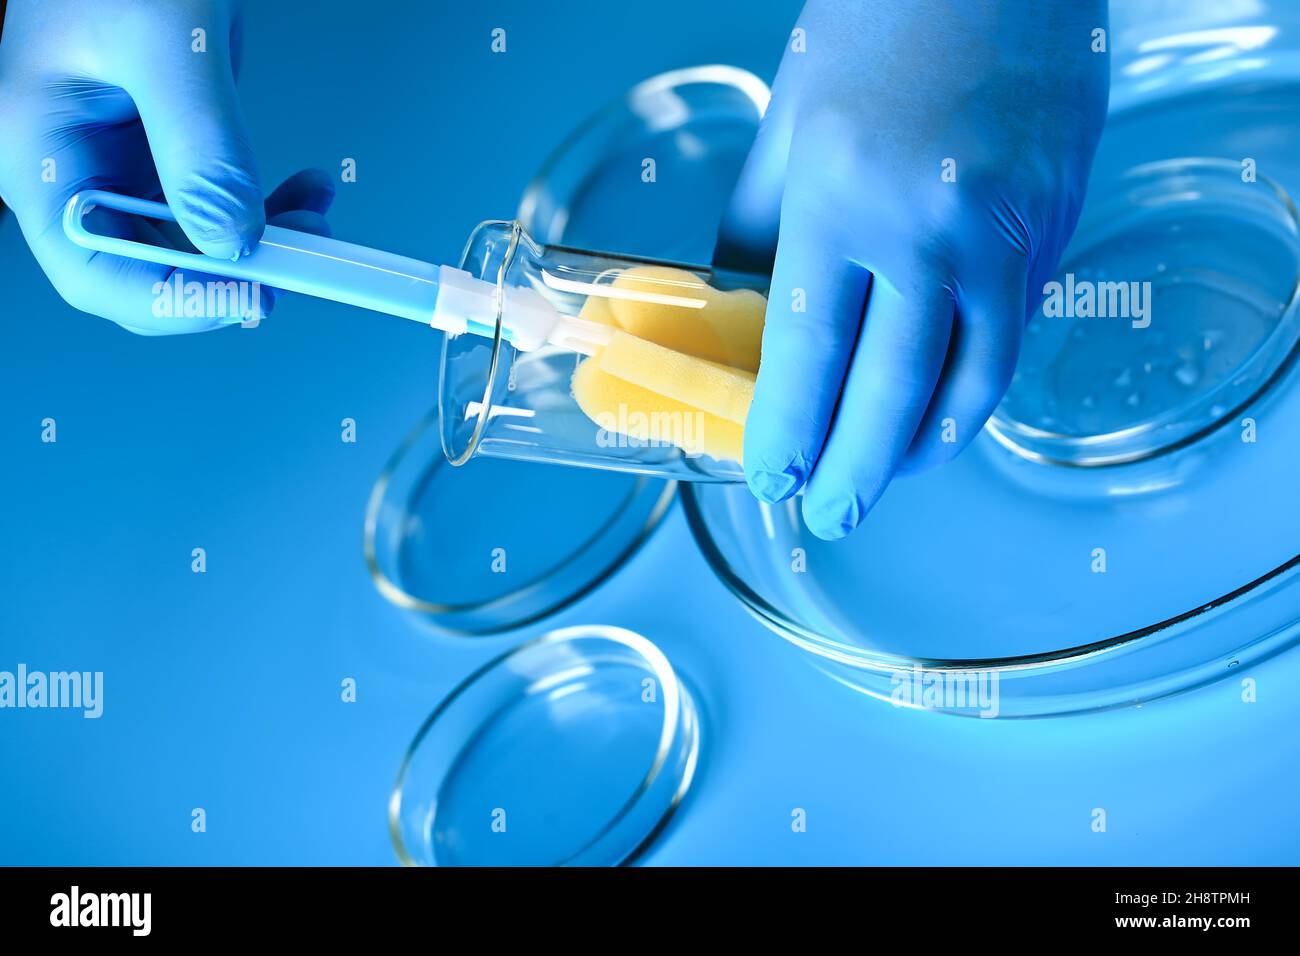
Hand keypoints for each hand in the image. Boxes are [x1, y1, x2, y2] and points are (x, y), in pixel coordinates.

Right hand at [0, 0, 332, 332]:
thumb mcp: (166, 43)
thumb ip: (200, 147)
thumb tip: (234, 240)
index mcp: (39, 154)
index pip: (97, 275)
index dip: (176, 304)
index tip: (254, 296)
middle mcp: (75, 171)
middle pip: (150, 273)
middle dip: (232, 276)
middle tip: (305, 257)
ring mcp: (120, 164)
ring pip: (193, 246)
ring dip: (261, 244)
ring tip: (316, 211)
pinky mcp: (164, 150)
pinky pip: (215, 206)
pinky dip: (266, 208)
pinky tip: (307, 190)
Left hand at [718, 0, 1109, 537]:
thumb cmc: (876, 29)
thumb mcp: (787, 133)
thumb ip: (758, 235)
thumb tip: (738, 322)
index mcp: (842, 199)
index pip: (807, 354)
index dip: (789, 432)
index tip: (773, 479)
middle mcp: (928, 227)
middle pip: (891, 389)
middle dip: (857, 469)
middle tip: (831, 516)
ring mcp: (1005, 231)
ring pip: (970, 378)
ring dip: (925, 447)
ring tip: (888, 479)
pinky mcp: (1056, 227)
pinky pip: (1012, 332)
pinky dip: (976, 390)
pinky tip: (945, 415)